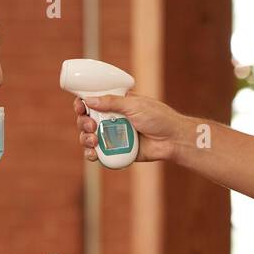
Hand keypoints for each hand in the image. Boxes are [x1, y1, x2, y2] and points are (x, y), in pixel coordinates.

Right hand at [74, 92, 190, 163]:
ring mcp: (115, 136)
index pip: (93, 102)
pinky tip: (93, 154)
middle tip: (91, 125)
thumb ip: (112, 102)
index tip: (80, 106)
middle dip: (83, 122)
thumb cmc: (159, 118)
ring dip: (85, 138)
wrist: (173, 140)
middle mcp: (113, 119)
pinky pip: (100, 153)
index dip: (82, 104)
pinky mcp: (118, 151)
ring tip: (93, 140)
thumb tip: (89, 99)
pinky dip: (92, 154)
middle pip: (87, 120)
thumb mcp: (135, 105)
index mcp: (116, 104)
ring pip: (90, 137)